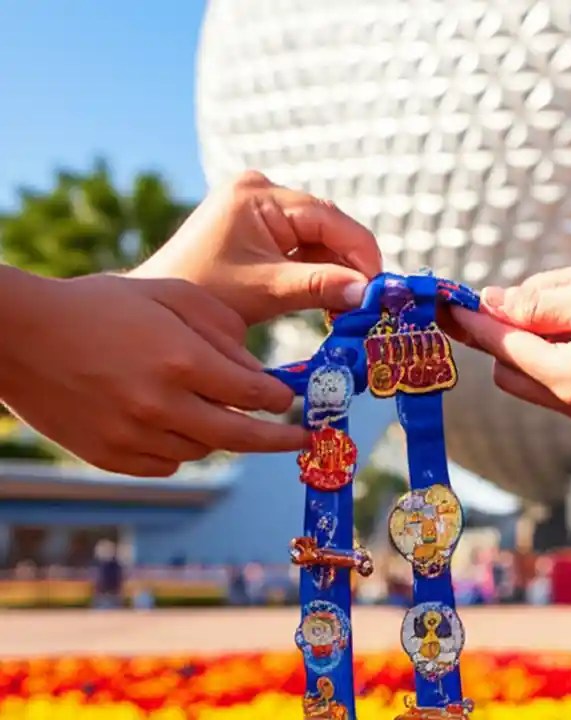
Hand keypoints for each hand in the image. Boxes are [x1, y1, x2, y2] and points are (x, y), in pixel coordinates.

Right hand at [0, 272, 305, 475]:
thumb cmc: (99, 305)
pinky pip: (166, 464)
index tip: (290, 398)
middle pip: (241, 437)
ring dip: (221, 436)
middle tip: (304, 441)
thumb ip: (223, 328)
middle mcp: (161, 405)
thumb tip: (257, 368)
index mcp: (182, 361)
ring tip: (216, 412)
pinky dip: (180, 449)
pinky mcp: (109, 455)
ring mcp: (133, 436)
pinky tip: (175, 424)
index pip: (256, 394)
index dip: (280, 398)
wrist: (18, 335)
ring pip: (203, 451)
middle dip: (280, 440)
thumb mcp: (170, 295)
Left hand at [130, 171, 381, 324]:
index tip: (378, 287)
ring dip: (335, 270)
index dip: (360, 252)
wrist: (159, 312)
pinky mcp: (259, 227)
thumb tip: (367, 291)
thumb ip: (319, 286)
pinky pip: (302, 246)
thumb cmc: (204, 296)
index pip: (329, 217)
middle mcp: (260, 190)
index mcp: (258, 195)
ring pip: (318, 238)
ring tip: (348, 306)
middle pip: (326, 225)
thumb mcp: (266, 290)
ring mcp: (259, 207)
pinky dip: (317, 272)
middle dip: (348, 263)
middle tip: (367, 301)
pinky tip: (329, 299)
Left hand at [446, 259, 570, 429]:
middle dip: (506, 338)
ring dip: (534, 350)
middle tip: (521, 298)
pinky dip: (560, 361)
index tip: (447, 301)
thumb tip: (490, 304)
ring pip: (534, 384)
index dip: (473, 320)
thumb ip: (536, 301)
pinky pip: (564, 389)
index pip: (502, 346)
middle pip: (509, 374)